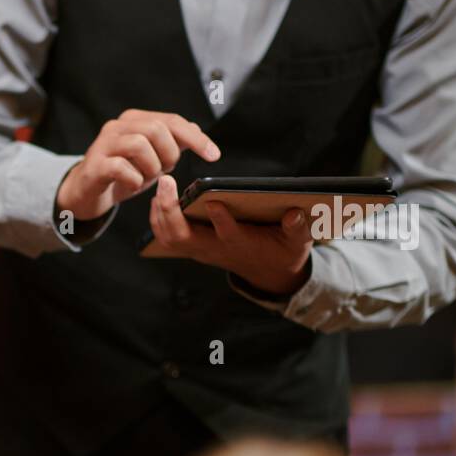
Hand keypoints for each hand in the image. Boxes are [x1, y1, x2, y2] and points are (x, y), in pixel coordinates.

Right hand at [55, 110, 220, 222]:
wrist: (86, 193)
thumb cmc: (121, 174)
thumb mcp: (151, 158)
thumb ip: (171, 142)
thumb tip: (196, 131)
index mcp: (134, 120)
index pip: (172, 120)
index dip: (196, 138)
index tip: (213, 155)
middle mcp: (118, 126)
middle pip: (156, 129)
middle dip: (168, 154)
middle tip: (164, 171)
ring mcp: (103, 144)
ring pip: (139, 145)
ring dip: (151, 168)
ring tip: (145, 178)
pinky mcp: (94, 165)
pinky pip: (121, 167)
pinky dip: (134, 180)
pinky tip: (132, 185)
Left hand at [145, 175, 313, 297]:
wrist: (268, 272)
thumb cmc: (283, 251)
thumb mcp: (297, 242)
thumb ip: (298, 228)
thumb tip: (295, 214)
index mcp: (241, 244)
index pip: (227, 234)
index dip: (220, 219)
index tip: (212, 200)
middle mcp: (214, 249)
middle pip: (182, 236)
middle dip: (170, 211)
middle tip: (165, 183)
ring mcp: (200, 250)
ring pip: (169, 237)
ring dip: (159, 214)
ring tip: (160, 188)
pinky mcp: (193, 248)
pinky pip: (167, 237)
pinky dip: (158, 219)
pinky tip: (158, 199)